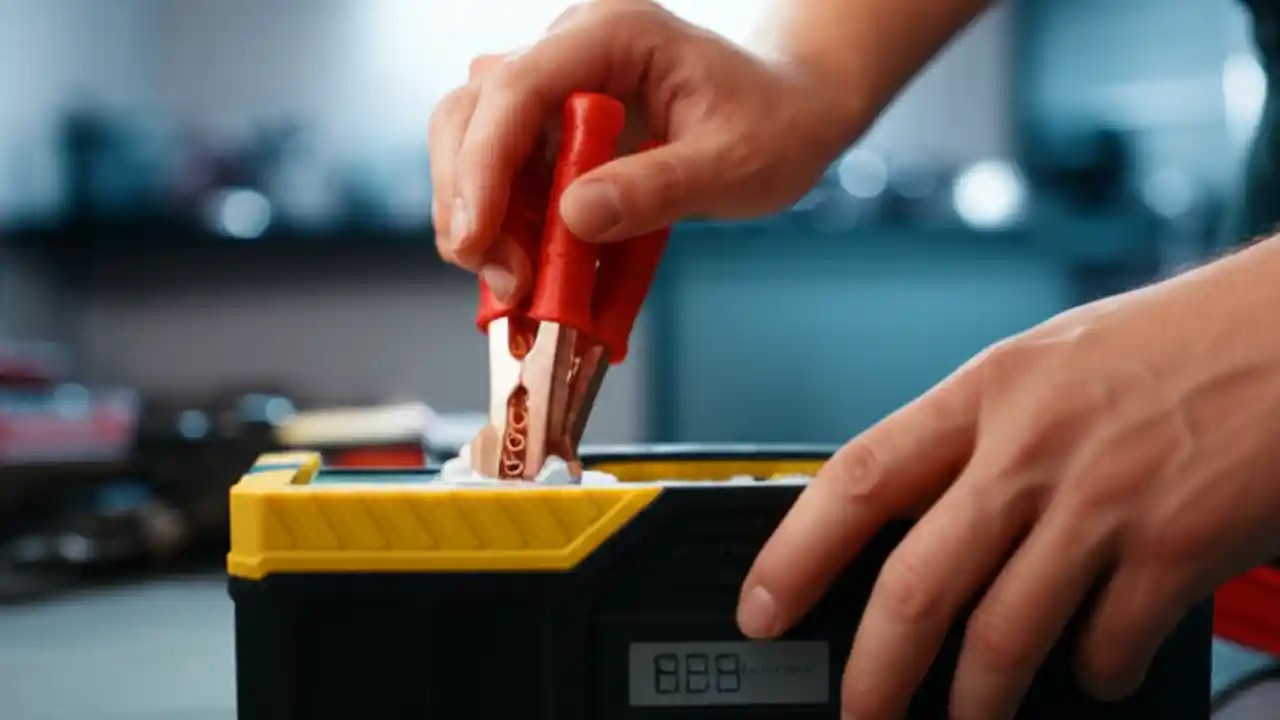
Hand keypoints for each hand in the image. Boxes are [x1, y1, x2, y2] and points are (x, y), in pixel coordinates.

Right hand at [428, 0, 864, 301]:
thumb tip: (575, 218)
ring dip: (478, 217)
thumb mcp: (732, 166)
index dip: (483, 164)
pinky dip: (505, 225)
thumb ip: (656, 190)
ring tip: (515, 284)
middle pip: (472, 111)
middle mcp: (571, 49)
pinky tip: (528, 269)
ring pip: (474, 142)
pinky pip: (506, 175)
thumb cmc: (773, 126)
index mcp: (613, 33)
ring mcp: (558, 86)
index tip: (476, 237)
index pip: (517, 86)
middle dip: (468, 198)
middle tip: (500, 277)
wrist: (791, 116)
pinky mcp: (555, 128)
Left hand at [739, 239, 1279, 719]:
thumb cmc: (1177, 341)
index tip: (762, 606)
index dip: (793, 553)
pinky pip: (1105, 645)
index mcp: (987, 392)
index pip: (857, 478)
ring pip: (1002, 636)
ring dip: (975, 701)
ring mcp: (1104, 501)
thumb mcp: (1050, 363)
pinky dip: (1088, 677)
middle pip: (916, 583)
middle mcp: (1032, 447)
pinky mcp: (1177, 547)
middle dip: (873, 672)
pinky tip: (1088, 674)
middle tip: (857, 713)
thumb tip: (918, 514)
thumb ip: (981, 435)